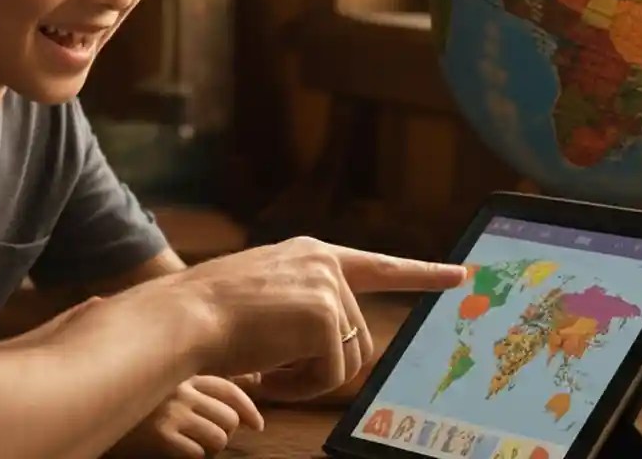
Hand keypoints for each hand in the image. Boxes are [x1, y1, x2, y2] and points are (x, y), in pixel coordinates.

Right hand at [106, 375, 262, 457]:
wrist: (85, 406)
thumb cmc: (126, 395)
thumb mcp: (162, 375)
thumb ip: (200, 375)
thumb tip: (253, 377)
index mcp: (181, 370)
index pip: (231, 387)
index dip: (248, 409)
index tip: (256, 424)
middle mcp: (180, 387)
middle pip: (229, 416)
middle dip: (225, 432)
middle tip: (211, 439)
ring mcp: (171, 411)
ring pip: (218, 437)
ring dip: (211, 448)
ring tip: (194, 448)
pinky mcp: (160, 437)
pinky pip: (197, 453)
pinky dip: (194, 457)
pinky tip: (179, 453)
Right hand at [150, 236, 466, 402]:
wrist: (182, 318)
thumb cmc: (206, 316)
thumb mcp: (261, 295)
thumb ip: (302, 308)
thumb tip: (332, 344)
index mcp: (309, 254)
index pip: (377, 265)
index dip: (421, 273)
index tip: (459, 274)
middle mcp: (324, 261)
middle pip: (355, 337)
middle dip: (317, 365)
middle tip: (268, 370)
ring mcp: (328, 287)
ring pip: (346, 360)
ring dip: (307, 378)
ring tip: (263, 370)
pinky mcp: (326, 316)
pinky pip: (331, 375)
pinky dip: (300, 388)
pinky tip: (266, 375)